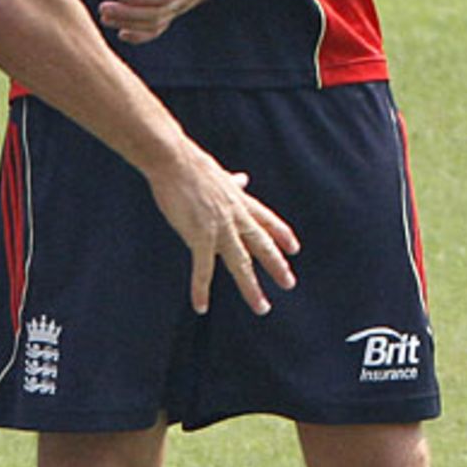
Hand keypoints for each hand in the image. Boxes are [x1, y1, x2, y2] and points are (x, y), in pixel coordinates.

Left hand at [99, 0, 229, 41]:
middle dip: (129, 14)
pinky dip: (142, 34)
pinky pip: (161, 26)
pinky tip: (122, 34)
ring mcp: (183, 4)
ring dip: (130, 23)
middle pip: (157, 13)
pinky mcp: (179, 7)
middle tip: (103, 8)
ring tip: (105, 17)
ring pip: (157, 23)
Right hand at [148, 140, 299, 315]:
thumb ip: (231, 182)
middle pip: (261, 245)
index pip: (267, 220)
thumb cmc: (189, 163)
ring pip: (241, 263)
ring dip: (251, 287)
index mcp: (239, 200)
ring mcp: (219, 228)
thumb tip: (243, 179)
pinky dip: (201, 289)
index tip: (294, 248)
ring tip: (262, 307)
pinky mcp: (199, 236)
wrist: (172, 159)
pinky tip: (200, 306)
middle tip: (289, 283)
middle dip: (276, 265)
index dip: (281, 235)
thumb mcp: (218, 174)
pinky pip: (202, 270)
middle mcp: (235, 216)